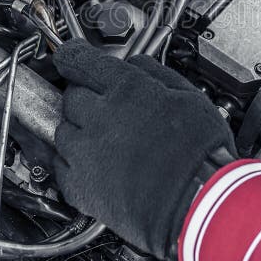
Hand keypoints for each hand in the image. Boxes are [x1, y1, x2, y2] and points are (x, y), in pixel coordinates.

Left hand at [51, 40, 236, 259]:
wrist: (197, 203)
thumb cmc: (201, 154)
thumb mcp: (190, 97)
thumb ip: (155, 74)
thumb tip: (136, 64)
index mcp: (126, 90)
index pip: (81, 61)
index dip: (72, 56)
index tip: (69, 57)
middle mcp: (99, 116)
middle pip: (71, 96)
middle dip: (85, 99)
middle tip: (107, 110)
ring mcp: (84, 152)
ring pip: (63, 130)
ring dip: (79, 131)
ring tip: (108, 143)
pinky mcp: (78, 185)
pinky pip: (60, 165)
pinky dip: (72, 163)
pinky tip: (96, 167)